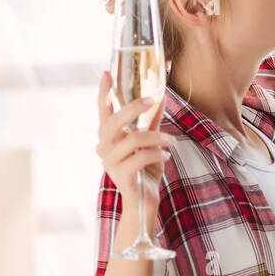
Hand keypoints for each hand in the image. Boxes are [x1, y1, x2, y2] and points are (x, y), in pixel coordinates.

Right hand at [96, 70, 174, 222]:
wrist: (144, 203)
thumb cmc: (146, 172)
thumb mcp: (150, 144)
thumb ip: (151, 122)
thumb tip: (161, 97)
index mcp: (109, 137)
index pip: (102, 111)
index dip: (103, 93)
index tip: (106, 73)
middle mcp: (104, 148)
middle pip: (114, 121)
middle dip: (133, 107)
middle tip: (152, 99)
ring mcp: (110, 162)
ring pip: (134, 139)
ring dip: (158, 138)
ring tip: (171, 142)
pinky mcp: (121, 175)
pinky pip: (141, 157)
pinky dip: (158, 154)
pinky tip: (166, 157)